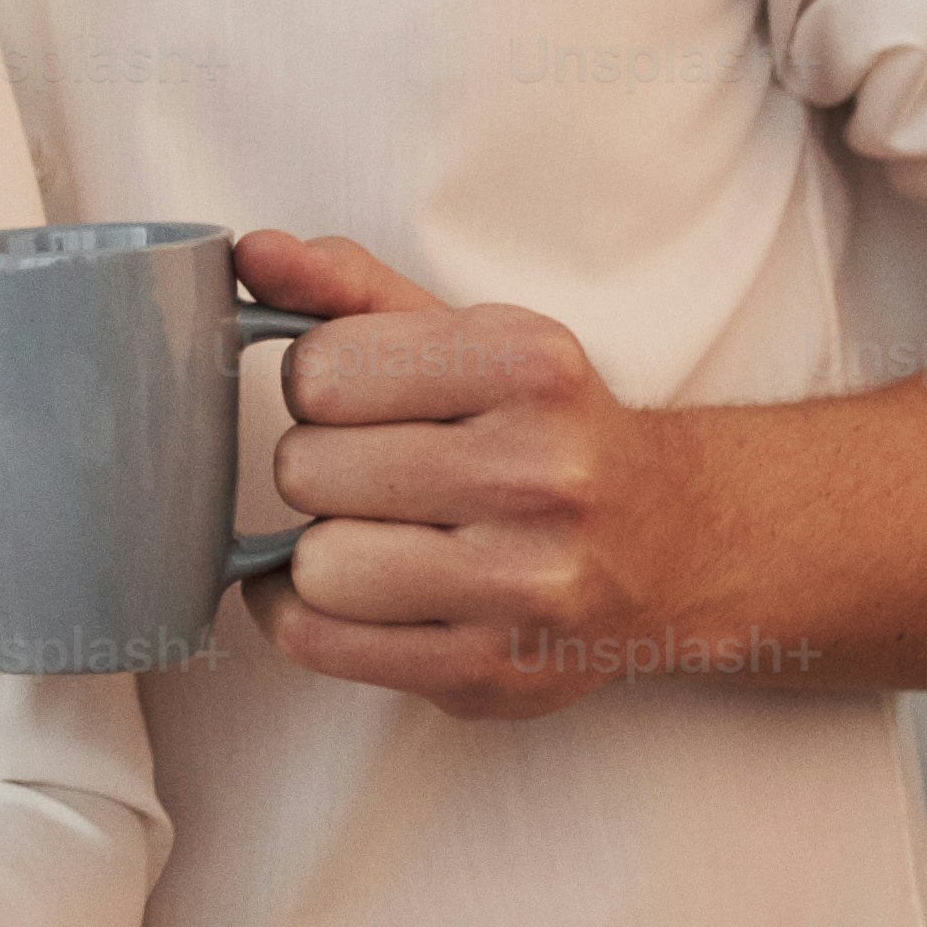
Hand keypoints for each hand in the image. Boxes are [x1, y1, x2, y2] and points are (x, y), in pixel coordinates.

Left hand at [241, 230, 719, 722]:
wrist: (673, 540)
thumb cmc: (540, 430)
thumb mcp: (466, 336)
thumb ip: (347, 288)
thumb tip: (253, 254)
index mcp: (529, 366)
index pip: (320, 370)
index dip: (316, 385)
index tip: (355, 399)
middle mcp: (541, 474)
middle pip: (307, 469)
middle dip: (317, 468)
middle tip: (371, 473)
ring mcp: (525, 585)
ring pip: (316, 567)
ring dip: (316, 551)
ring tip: (368, 533)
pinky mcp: (495, 673)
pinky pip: (321, 643)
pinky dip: (302, 614)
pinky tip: (343, 590)